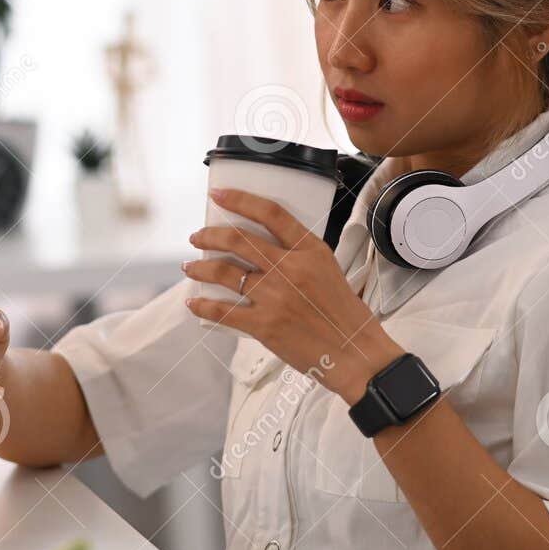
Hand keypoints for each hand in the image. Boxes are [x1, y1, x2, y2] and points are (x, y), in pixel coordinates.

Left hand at [183, 187, 401, 402]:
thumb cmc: (346, 316)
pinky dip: (204, 306)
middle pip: (238, 240)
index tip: (219, 194)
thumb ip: (300, 257)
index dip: (240, 200)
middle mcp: (290, 268)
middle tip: (198, 237)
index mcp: (310, 251)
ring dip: (201, 267)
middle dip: (210, 235)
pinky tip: (195, 302)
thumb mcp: (329, 271)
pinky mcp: (264, 325)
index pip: (271, 214)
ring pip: (225, 272)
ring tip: (191, 266)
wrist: (356, 354)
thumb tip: (266, 251)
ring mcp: (275, 296)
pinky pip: (223, 311)